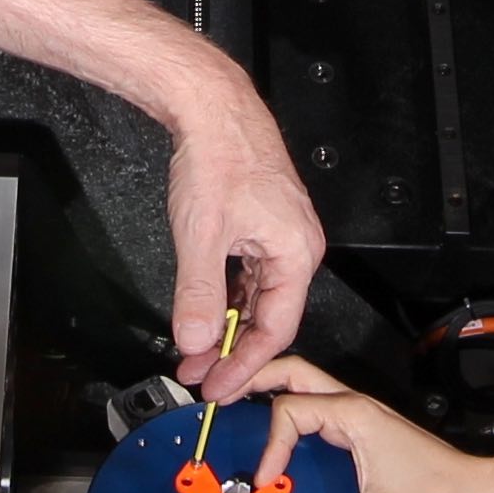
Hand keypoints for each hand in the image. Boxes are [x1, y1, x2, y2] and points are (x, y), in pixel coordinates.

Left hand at [166, 99, 324, 396]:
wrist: (212, 106)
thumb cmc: (218, 158)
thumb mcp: (201, 236)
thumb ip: (200, 294)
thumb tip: (197, 339)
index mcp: (296, 252)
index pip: (276, 329)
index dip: (245, 365)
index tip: (218, 386)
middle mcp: (297, 246)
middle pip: (270, 316)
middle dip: (233, 351)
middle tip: (201, 375)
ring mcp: (280, 234)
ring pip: (258, 296)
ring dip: (228, 325)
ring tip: (197, 350)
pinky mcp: (262, 223)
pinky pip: (250, 274)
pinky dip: (229, 297)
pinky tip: (208, 312)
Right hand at [257, 357, 493, 492]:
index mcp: (356, 417)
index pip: (291, 409)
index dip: (271, 445)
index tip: (268, 480)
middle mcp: (357, 409)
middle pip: (295, 373)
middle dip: (256, 379)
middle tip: (223, 394)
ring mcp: (362, 418)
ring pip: (308, 387)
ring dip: (274, 394)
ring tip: (242, 408)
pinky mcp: (367, 433)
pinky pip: (320, 412)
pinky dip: (294, 418)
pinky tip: (283, 442)